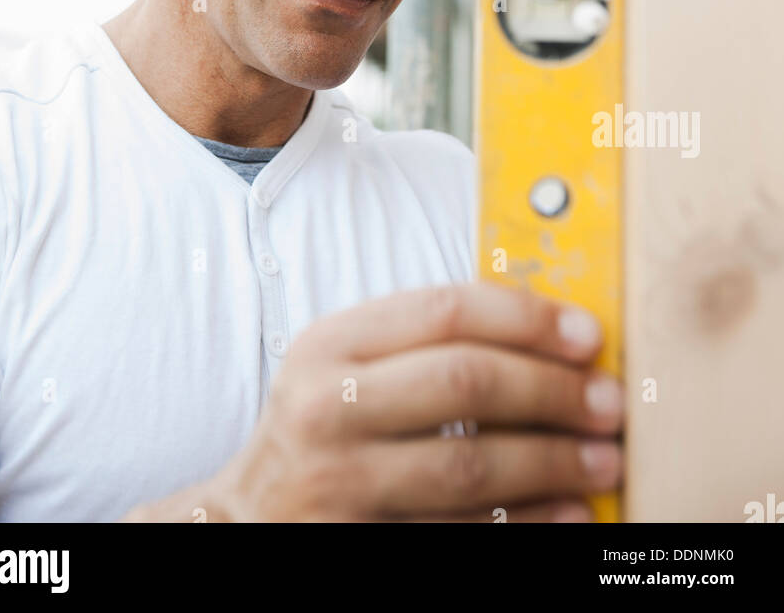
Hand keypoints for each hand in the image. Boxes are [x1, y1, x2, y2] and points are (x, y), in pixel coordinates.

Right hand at [121, 281, 621, 522]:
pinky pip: (463, 537)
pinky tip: (567, 515)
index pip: (444, 311)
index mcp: (330, 345)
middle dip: (552, 392)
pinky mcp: (363, 545)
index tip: (586, 335)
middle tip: (609, 403)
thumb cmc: (319, 431)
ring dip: (553, 463)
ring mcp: (342, 486)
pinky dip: (526, 526)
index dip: (527, 318)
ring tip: (603, 460)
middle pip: (465, 384)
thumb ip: (422, 342)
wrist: (248, 522)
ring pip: (471, 469)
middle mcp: (329, 409)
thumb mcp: (345, 366)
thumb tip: (546, 334)